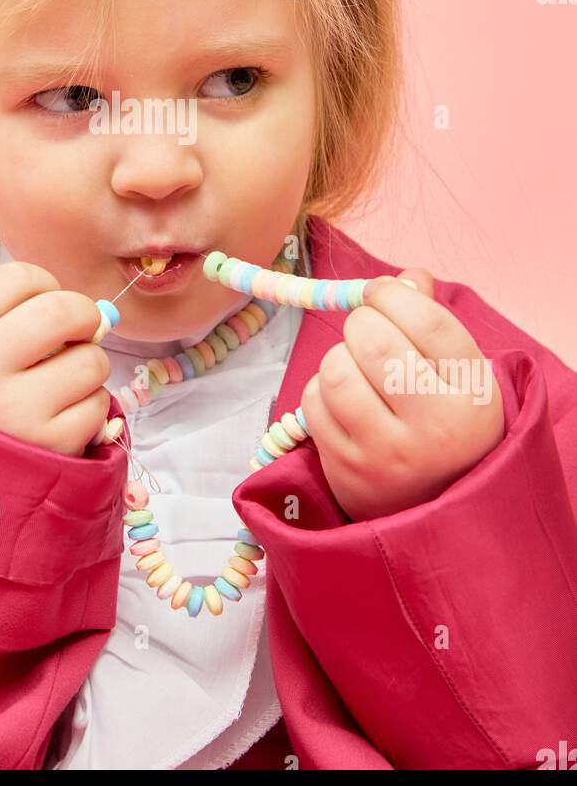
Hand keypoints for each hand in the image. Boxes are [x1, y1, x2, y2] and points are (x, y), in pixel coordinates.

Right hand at [0, 261, 112, 456]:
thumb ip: (24, 316)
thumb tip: (101, 316)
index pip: (20, 278)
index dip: (45, 286)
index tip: (40, 307)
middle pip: (61, 310)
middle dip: (85, 316)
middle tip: (79, 332)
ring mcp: (16, 411)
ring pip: (91, 360)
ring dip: (90, 367)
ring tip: (63, 384)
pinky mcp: (50, 445)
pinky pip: (99, 405)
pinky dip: (91, 407)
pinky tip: (63, 418)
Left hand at [299, 269, 503, 520]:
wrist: (438, 507)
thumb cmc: (446, 424)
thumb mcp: (460, 375)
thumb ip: (432, 320)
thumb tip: (405, 278)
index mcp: (472, 395)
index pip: (426, 321)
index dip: (391, 294)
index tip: (380, 292)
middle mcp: (434, 427)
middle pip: (374, 340)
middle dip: (361, 323)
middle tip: (367, 333)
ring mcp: (387, 453)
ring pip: (336, 369)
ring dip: (338, 357)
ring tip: (356, 369)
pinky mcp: (347, 471)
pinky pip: (314, 402)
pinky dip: (321, 390)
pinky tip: (344, 402)